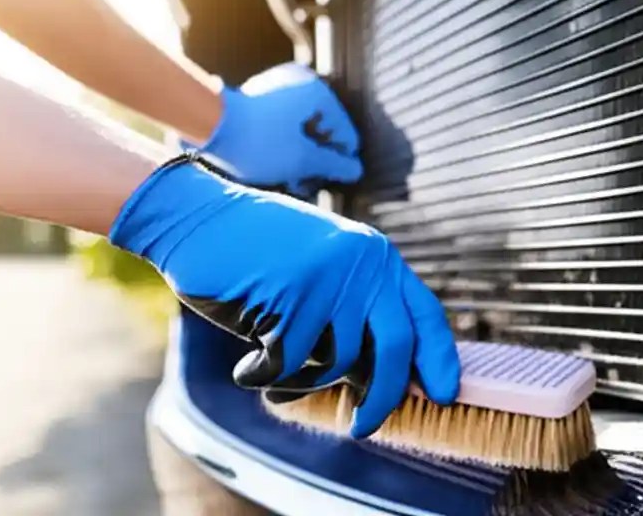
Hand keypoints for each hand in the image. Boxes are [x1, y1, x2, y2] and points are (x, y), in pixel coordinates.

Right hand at [110, 155, 460, 437]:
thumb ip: (354, 312)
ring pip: (337, 361)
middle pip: (395, 347)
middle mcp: (362, 263)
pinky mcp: (292, 295)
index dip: (439, 358)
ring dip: (300, 383)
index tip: (444, 393)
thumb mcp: (321, 273)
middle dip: (383, 396)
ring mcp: (330, 277)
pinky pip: (289, 363)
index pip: (425, 313)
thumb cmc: (255, 253)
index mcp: (376, 256)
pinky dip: (263, 376)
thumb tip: (382, 381)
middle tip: (363, 427)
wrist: (197, 216)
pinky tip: (245, 366)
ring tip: (272, 377)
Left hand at [198, 63, 362, 196]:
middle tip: (307, 185)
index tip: (328, 182)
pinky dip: (285, 146)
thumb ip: (334, 165)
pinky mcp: (258, 99)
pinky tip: (277, 168)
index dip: (339, 162)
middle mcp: (300, 84)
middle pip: (322, 130)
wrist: (205, 125)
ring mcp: (277, 89)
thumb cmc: (256, 141)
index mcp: (317, 92)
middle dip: (317, 161)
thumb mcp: (302, 159)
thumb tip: (355, 170)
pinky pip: (283, 125)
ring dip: (300, 157)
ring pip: (301, 130)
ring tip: (291, 181)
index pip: (344, 133)